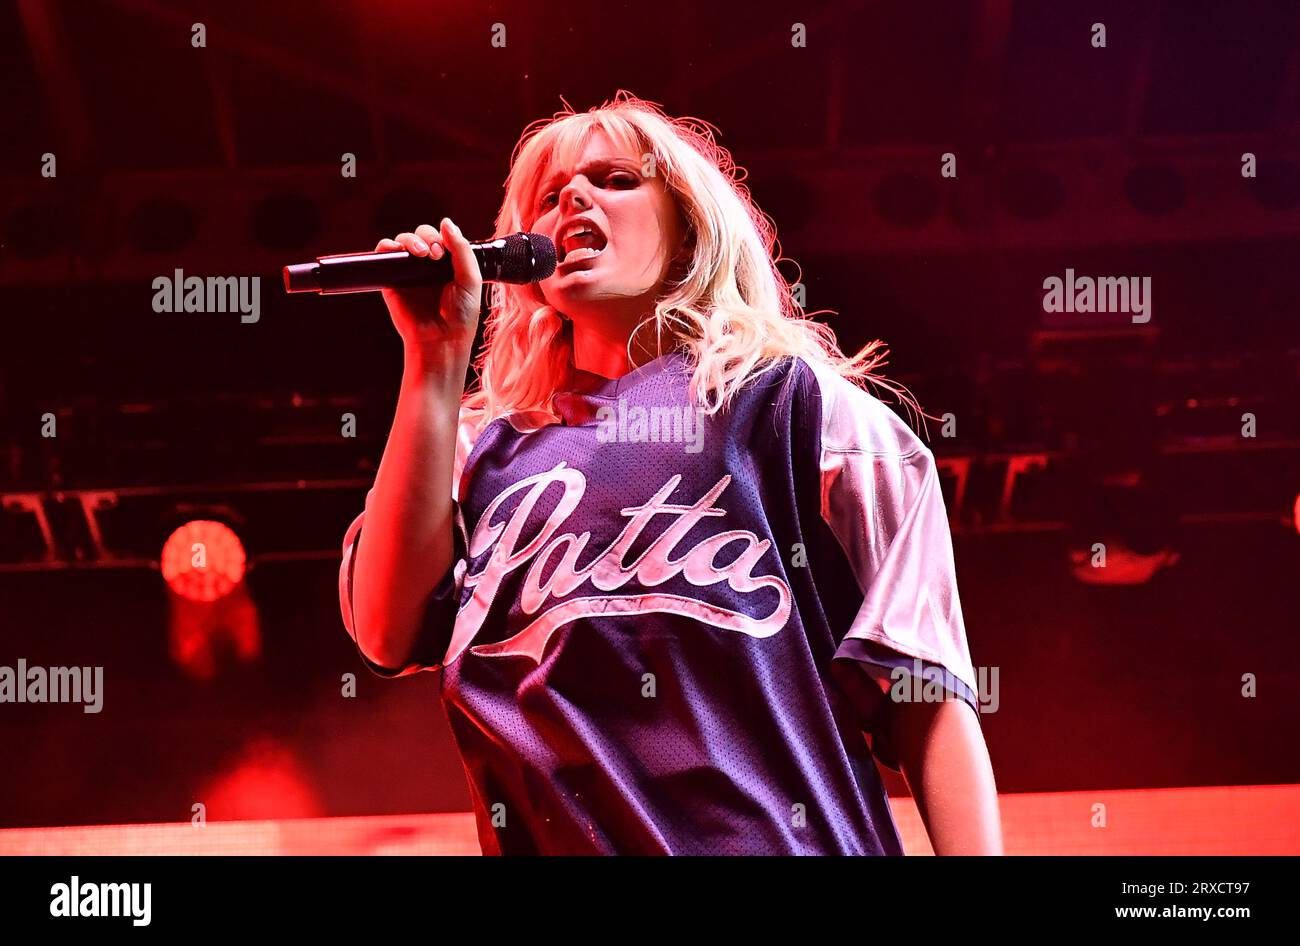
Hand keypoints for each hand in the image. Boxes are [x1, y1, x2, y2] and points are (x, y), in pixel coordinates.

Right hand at [376, 218, 482, 356]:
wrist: (442, 339)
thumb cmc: (460, 314)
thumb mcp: (470, 279)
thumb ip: (461, 250)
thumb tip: (447, 222)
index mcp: (447, 264)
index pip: (441, 237)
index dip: (442, 237)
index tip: (443, 252)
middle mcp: (427, 266)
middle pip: (421, 234)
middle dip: (427, 237)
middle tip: (433, 255)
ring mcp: (408, 271)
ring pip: (403, 241)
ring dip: (410, 240)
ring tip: (420, 254)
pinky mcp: (391, 279)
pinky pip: (384, 255)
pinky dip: (386, 246)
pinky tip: (396, 250)